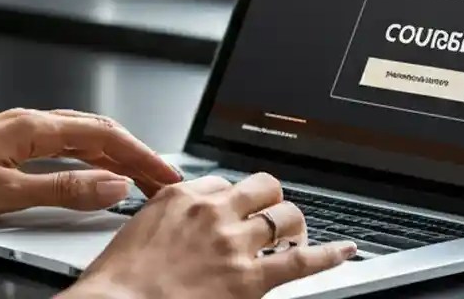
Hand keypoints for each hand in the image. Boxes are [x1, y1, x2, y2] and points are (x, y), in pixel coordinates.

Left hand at [0, 108, 181, 218]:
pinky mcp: (8, 143)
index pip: (104, 136)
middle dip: (135, 154)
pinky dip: (88, 157)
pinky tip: (93, 172)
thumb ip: (64, 190)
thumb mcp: (7, 194)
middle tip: (163, 180)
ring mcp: (18, 130)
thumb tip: (113, 184)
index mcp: (33, 127)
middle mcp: (29, 121)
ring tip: (139, 178)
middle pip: (98, 132)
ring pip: (81, 137)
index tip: (167, 175)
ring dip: (114, 155)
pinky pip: (62, 144)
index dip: (141, 156)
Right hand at [63, 174, 355, 298]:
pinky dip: (328, 254)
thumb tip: (190, 221)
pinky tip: (344, 250)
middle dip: (269, 202)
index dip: (231, 200)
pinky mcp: (250, 279)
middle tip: (269, 218)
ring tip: (293, 236)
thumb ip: (171, 216)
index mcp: (182, 195)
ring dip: (291, 226)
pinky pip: (301, 260)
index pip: (224, 182)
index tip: (232, 212)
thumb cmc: (119, 280)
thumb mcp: (138, 229)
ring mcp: (234, 244)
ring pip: (284, 218)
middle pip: (261, 189)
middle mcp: (213, 212)